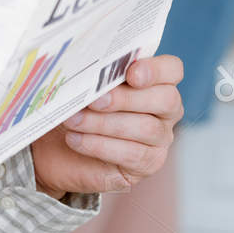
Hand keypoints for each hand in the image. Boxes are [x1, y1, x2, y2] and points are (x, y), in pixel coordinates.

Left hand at [29, 55, 183, 197]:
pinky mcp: (148, 163)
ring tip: (73, 120)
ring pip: (146, 128)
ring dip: (103, 123)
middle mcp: (165, 109)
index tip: (131, 74)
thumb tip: (90, 71)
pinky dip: (99, 145)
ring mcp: (160, 138)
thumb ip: (96, 75)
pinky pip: (132, 154)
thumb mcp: (85, 87)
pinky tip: (76, 139)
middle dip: (126, 98)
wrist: (60, 147)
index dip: (156, 69)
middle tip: (94, 100)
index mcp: (155, 80)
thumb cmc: (77, 107)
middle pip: (165, 99)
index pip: (172, 69)